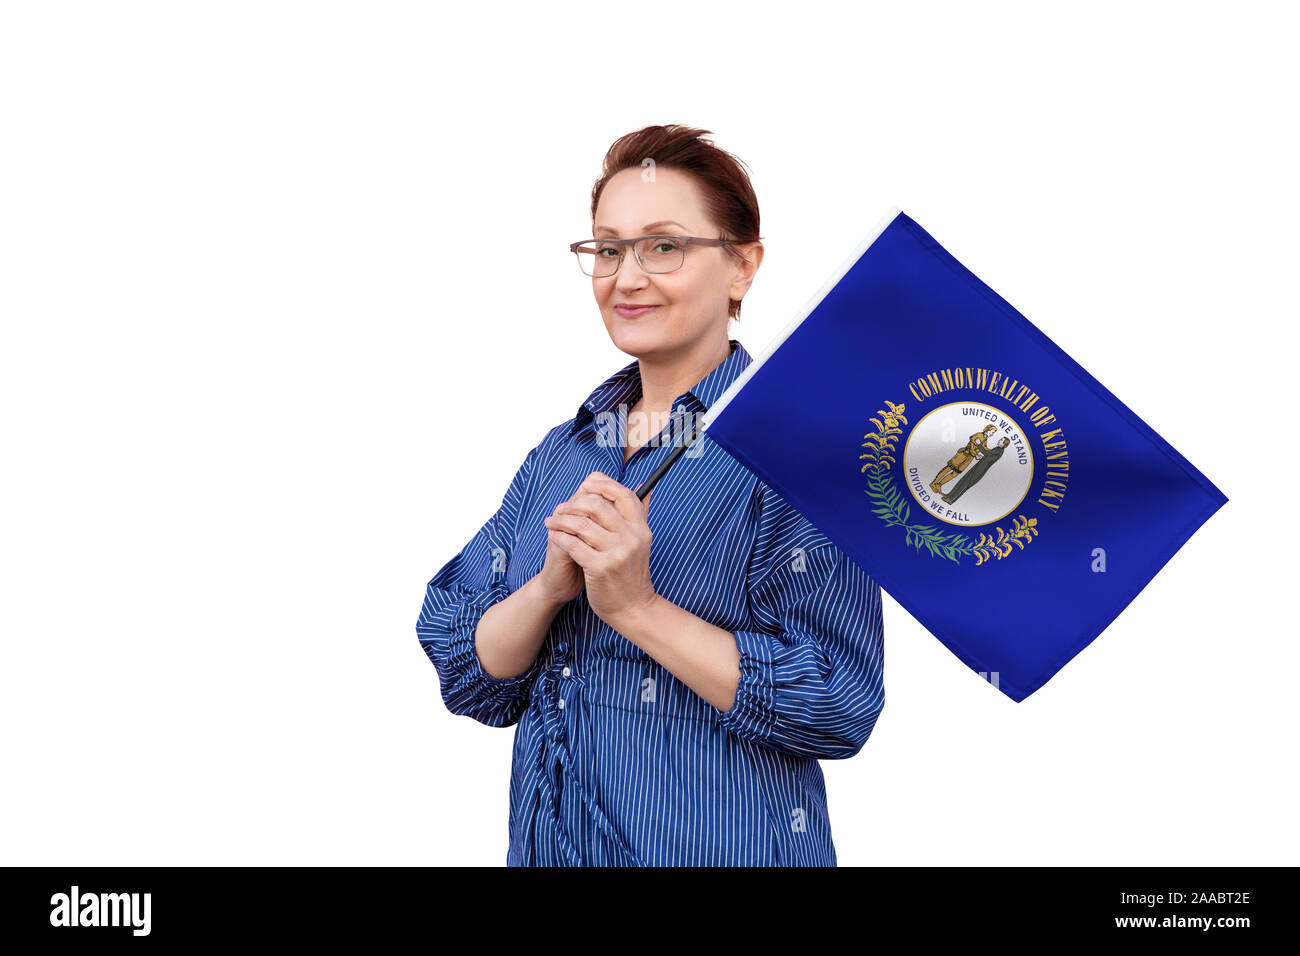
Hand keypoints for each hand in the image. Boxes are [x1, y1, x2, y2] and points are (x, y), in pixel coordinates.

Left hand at [543, 471, 656, 624]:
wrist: (633, 608)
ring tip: (552, 522)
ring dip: (561, 520)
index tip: (586, 484)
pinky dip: (560, 537)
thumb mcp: (641, 542)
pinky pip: (574, 545)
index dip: (604, 485)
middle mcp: (631, 537)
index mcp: (641, 528)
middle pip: (599, 505)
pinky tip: (553, 536)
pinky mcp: (600, 567)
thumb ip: (641, 514)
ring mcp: (616, 553)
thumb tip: (645, 487)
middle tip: (561, 508)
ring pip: (582, 524)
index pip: (624, 495)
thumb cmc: (631, 574)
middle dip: (574, 503)